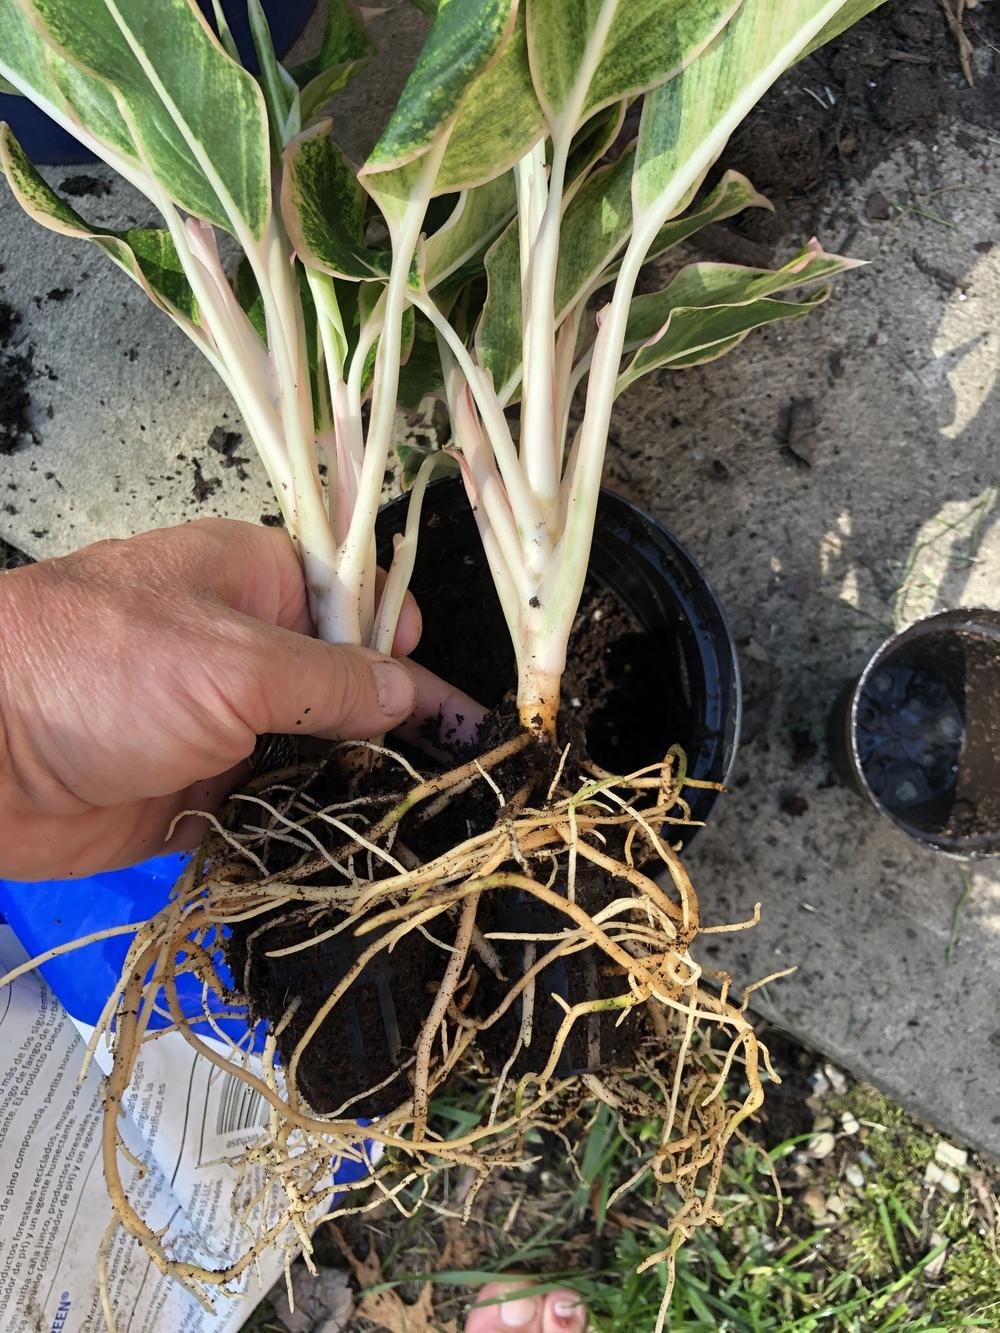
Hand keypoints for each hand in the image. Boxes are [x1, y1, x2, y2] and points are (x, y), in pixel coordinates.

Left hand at [0, 519, 481, 880]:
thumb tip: (410, 694)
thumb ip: (331, 682)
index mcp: (259, 583)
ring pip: (318, 753)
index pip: (363, 608)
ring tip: (426, 828)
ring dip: (360, 787)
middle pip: (348, 687)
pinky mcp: (202, 793)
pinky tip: (362, 855)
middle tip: (458, 783)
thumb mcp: (233, 662)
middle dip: (397, 730)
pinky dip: (313, 828)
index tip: (455, 715)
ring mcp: (225, 725)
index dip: (409, 653)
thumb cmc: (95, 673)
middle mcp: (249, 651)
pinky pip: (278, 808)